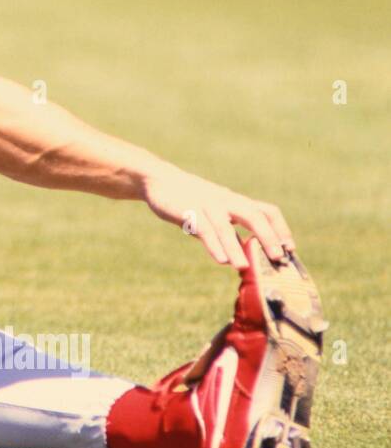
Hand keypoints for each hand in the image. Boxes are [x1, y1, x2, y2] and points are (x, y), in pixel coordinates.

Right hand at [141, 168, 295, 268]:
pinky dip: (213, 244)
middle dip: (268, 236)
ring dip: (236, 247)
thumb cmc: (188, 200)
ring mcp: (206, 204)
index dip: (280, 229)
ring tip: (244, 266)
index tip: (290, 249)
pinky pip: (202, 228)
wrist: (158, 180)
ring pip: (225, 225)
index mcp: (234, 202)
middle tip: (279, 257)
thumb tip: (241, 257)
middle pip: (254, 215)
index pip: (266, 212)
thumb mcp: (212, 214)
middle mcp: (225, 201)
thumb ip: (227, 233)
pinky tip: (220, 259)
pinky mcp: (186, 210)